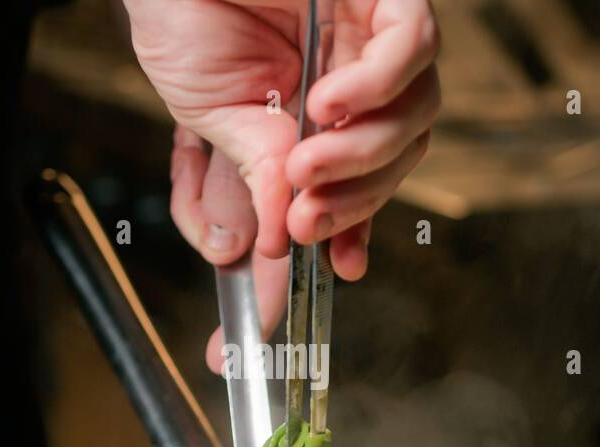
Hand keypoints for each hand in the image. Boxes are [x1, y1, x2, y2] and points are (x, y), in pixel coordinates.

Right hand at [123, 0, 440, 371]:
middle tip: (303, 219)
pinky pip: (412, 45)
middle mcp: (358, 75)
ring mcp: (374, 34)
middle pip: (399, 152)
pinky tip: (326, 103)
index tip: (341, 268)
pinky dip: (376, 86)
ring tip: (304, 164)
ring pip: (415, 110)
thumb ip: (256, 173)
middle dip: (354, 199)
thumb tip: (276, 242)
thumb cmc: (184, 19)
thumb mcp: (214, 117)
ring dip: (361, 155)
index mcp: (321, 111)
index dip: (358, 224)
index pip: (365, 178)